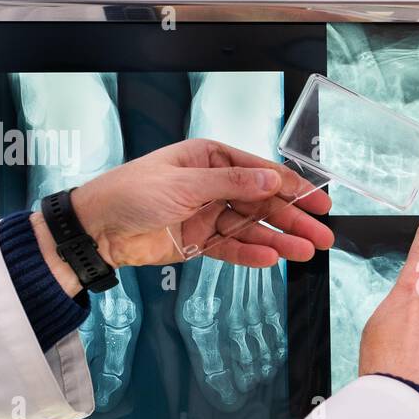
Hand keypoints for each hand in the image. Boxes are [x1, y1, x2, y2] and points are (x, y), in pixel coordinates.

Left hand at [31, 139, 333, 294]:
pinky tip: (273, 259)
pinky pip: (234, 248)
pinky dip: (253, 254)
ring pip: (253, 228)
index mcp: (211, 159)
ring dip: (279, 240)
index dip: (294, 187)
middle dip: (294, 219)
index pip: (262, 173)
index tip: (319, 202)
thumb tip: (271, 178)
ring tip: (305, 252)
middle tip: (322, 235)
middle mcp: (214, 185)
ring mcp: (209, 214)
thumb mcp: (184, 183)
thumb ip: (232, 184)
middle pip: (264, 203)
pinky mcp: (201, 241)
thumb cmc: (129, 193)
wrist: (96, 229)